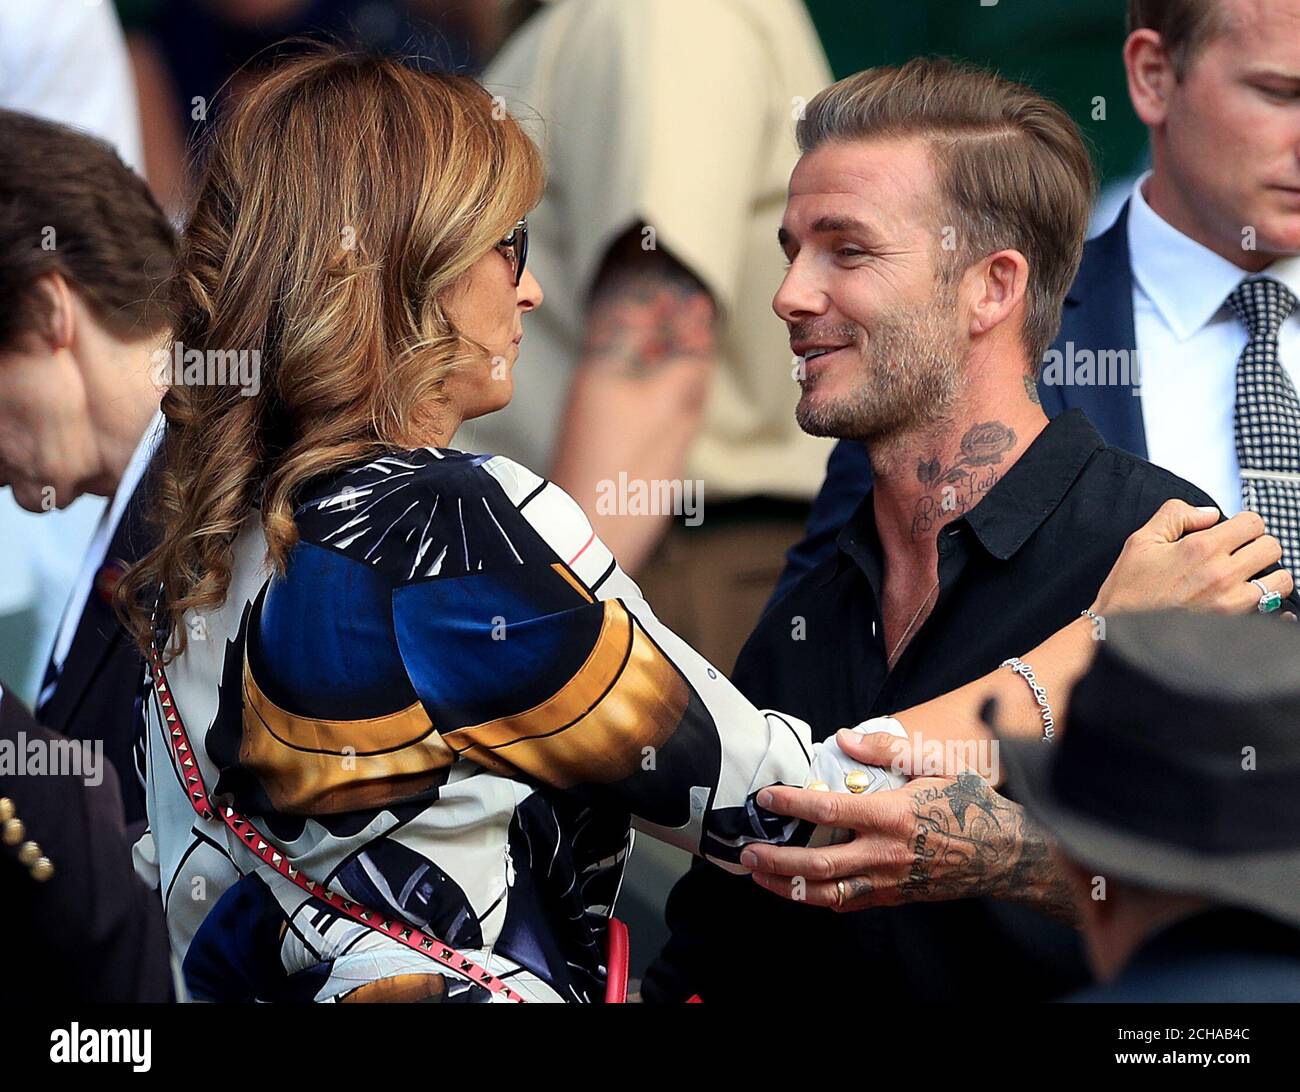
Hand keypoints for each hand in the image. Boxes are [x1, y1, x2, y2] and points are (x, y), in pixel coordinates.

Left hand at [742, 750, 1075, 921]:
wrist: (1005, 853)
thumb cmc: (970, 803)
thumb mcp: (935, 764)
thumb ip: (887, 748)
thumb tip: (844, 737)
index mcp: (892, 816)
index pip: (828, 809)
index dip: (791, 803)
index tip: (766, 796)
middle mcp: (885, 854)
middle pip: (818, 863)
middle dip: (776, 858)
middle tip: (747, 849)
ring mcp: (888, 882)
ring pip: (827, 893)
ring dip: (787, 885)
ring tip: (759, 873)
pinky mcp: (892, 898)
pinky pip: (847, 903)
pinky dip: (816, 898)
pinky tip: (795, 888)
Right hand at [1092, 501, 1293, 615]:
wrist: (1117, 631)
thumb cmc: (1128, 591)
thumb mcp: (1141, 541)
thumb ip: (1175, 515)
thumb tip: (1208, 513)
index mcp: (1201, 549)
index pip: (1253, 522)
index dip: (1244, 523)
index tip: (1235, 532)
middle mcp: (1222, 575)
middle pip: (1272, 547)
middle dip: (1258, 546)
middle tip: (1241, 554)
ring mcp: (1232, 605)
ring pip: (1280, 581)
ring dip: (1267, 577)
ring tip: (1248, 579)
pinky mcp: (1234, 628)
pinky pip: (1274, 616)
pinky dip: (1272, 609)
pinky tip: (1254, 604)